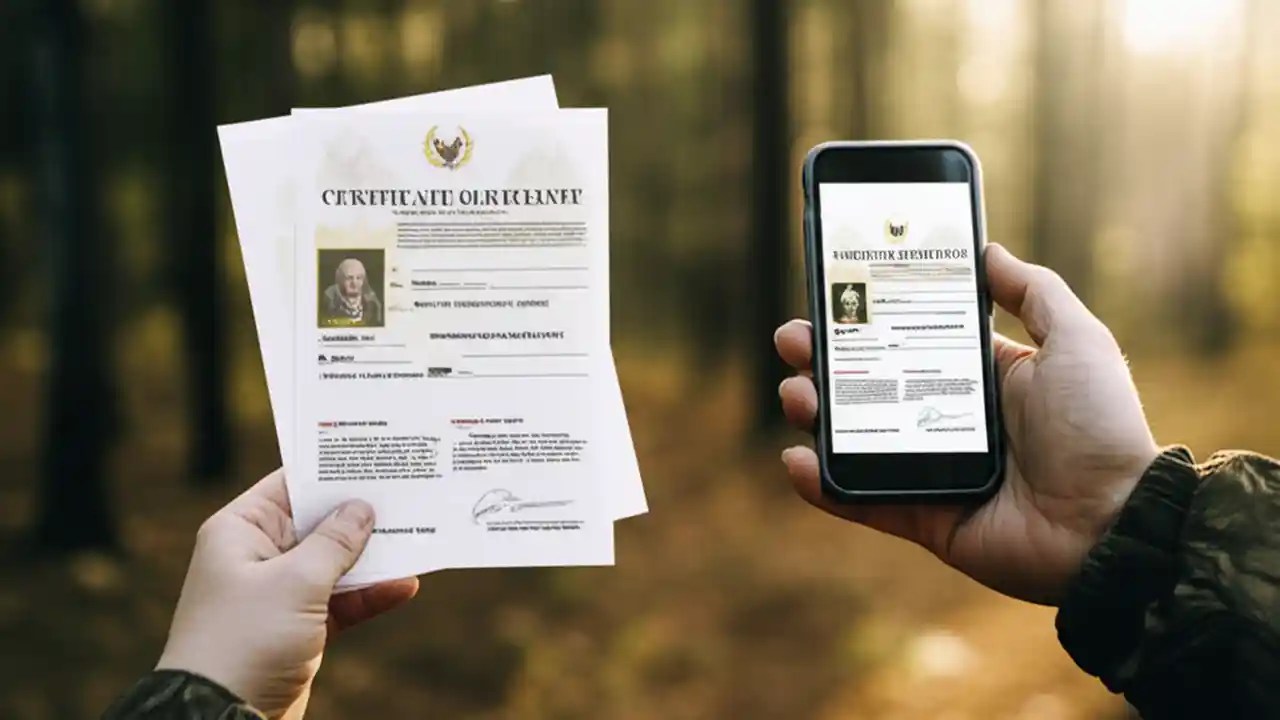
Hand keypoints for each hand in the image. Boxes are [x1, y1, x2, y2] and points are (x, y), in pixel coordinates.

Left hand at [156, 470, 417, 717]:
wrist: (219, 717)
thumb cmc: (245, 640)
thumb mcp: (296, 582)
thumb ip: (335, 542)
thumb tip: (361, 508)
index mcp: (241, 530)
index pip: (292, 485)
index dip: (332, 470)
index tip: (375, 455)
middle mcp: (258, 556)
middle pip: (319, 522)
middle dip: (361, 513)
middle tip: (408, 492)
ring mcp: (279, 593)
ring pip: (335, 562)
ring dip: (373, 555)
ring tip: (417, 535)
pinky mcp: (299, 627)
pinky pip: (342, 599)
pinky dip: (371, 593)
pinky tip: (406, 584)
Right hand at [776, 244, 1159, 603]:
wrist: (1115, 523)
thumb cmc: (1100, 428)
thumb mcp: (1077, 340)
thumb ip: (1034, 291)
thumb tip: (988, 248)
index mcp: (980, 379)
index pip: (907, 341)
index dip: (866, 321)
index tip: (831, 295)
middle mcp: (949, 421)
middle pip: (867, 385)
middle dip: (823, 359)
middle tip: (794, 340)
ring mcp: (931, 470)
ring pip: (854, 438)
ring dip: (814, 413)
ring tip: (797, 393)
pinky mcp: (923, 517)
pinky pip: (861, 500)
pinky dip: (822, 485)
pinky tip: (798, 459)